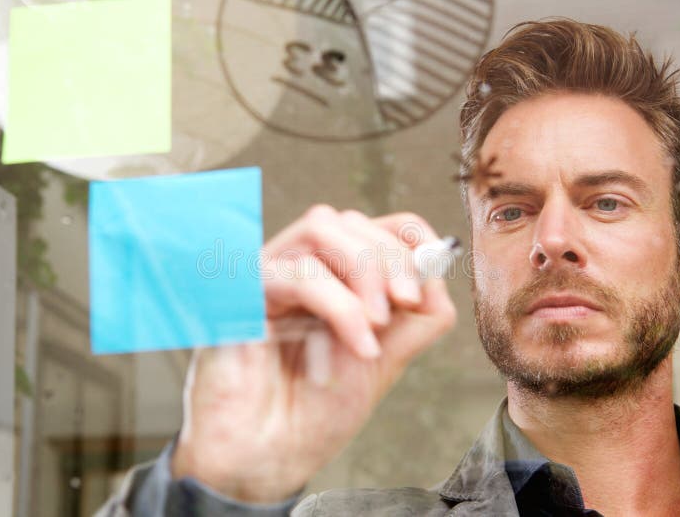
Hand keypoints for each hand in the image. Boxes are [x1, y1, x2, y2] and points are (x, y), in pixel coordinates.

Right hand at [171, 205, 456, 502]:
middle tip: (405, 302)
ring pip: (320, 229)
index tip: (427, 276)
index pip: (372, 226)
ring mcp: (269, 276)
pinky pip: (294, 273)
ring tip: (377, 322)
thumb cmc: (318, 410)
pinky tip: (358, 344)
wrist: (271, 457)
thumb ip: (416, 318)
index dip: (407, 237)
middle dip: (388, 258)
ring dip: (363, 269)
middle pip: (348, 221)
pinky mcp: (240, 294)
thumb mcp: (385, 360)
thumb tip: (439, 273)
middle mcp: (299, 268)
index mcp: (332, 277)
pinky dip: (338, 305)